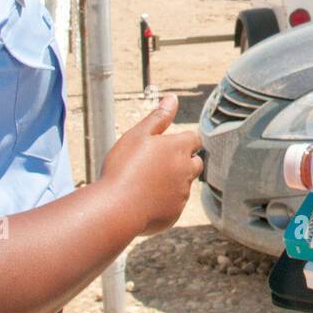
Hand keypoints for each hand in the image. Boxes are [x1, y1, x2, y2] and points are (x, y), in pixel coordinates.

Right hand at [99, 95, 203, 235]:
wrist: (116, 207)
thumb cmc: (124, 167)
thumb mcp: (138, 135)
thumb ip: (158, 117)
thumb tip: (172, 98)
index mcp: (178, 149)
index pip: (195, 139)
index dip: (185, 139)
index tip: (171, 142)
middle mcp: (186, 171)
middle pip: (196, 162)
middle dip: (184, 160)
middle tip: (160, 162)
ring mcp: (181, 195)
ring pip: (185, 184)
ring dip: (174, 181)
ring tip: (147, 182)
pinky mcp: (174, 214)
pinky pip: (174, 204)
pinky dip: (165, 201)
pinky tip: (144, 200)